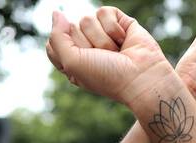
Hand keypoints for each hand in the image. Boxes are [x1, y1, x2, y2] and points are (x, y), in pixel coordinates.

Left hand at [46, 7, 169, 106]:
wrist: (141, 77)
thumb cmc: (107, 77)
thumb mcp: (72, 63)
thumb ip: (56, 37)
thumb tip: (57, 13)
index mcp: (72, 60)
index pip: (54, 43)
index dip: (67, 51)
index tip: (84, 66)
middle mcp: (86, 46)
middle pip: (70, 29)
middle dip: (87, 45)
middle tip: (104, 59)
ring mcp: (101, 33)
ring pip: (87, 19)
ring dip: (102, 40)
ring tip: (116, 53)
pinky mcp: (117, 22)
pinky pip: (104, 12)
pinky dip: (113, 29)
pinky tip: (123, 41)